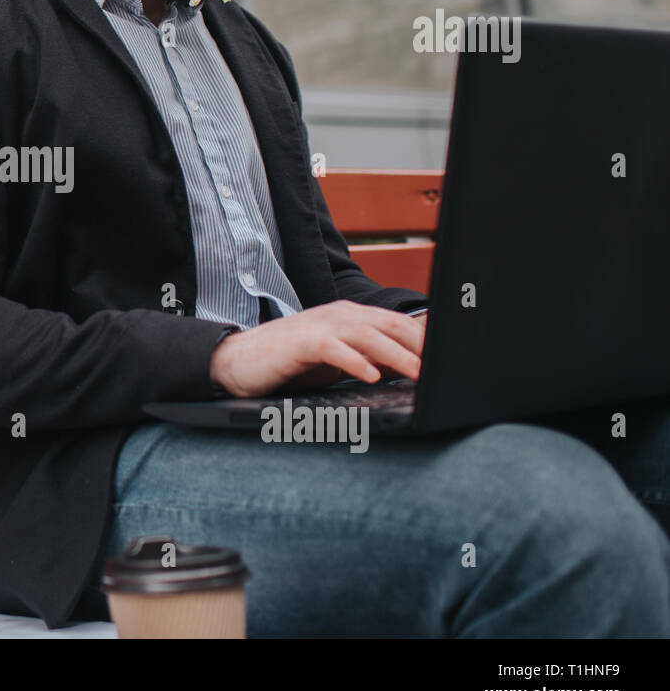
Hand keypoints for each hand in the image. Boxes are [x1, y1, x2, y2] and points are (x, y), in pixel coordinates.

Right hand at [210, 300, 424, 398]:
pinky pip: (333, 348)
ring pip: (367, 334)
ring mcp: (320, 325)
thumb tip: (411, 369)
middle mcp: (339, 315)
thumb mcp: (339, 360)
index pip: (397, 323)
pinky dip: (354, 361)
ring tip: (418, 373)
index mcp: (351, 316)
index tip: (450, 358)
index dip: (425, 340)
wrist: (240, 361)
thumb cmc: (291, 363)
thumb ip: (371, 359)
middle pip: (390, 324)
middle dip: (420, 345)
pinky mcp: (301, 342)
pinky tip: (370, 375)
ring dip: (396, 354)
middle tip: (444, 367)